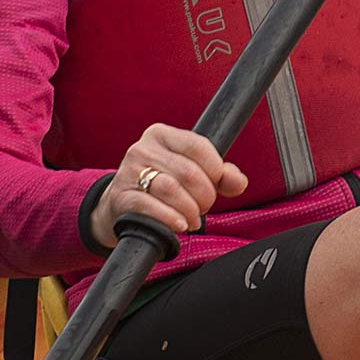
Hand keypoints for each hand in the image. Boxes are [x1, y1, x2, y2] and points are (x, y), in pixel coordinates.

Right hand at [92, 124, 248, 247]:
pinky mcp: (121, 197)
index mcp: (161, 135)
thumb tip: (237, 182)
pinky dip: (170, 218)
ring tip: (192, 219)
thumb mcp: (192, 173)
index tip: (216, 186)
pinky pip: (151, 206)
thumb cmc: (163, 186)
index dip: (215, 171)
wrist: (122, 206)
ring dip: (189, 210)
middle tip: (202, 208)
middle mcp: (143, 148)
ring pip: (171, 189)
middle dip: (204, 196)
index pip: (198, 146)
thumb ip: (220, 175)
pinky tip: (179, 224)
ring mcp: (129, 172)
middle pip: (188, 172)